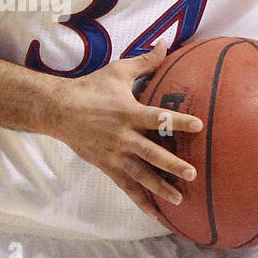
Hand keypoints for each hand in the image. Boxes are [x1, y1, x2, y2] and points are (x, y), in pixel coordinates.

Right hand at [46, 42, 202, 227]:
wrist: (58, 110)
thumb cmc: (90, 88)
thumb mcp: (117, 72)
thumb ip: (145, 61)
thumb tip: (166, 44)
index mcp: (128, 112)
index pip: (157, 118)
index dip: (178, 122)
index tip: (199, 126)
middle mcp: (123, 137)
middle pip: (150, 153)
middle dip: (171, 164)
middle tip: (191, 173)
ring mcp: (114, 155)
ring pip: (140, 175)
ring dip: (159, 188)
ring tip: (179, 199)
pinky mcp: (107, 166)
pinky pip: (126, 187)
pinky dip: (141, 201)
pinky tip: (157, 214)